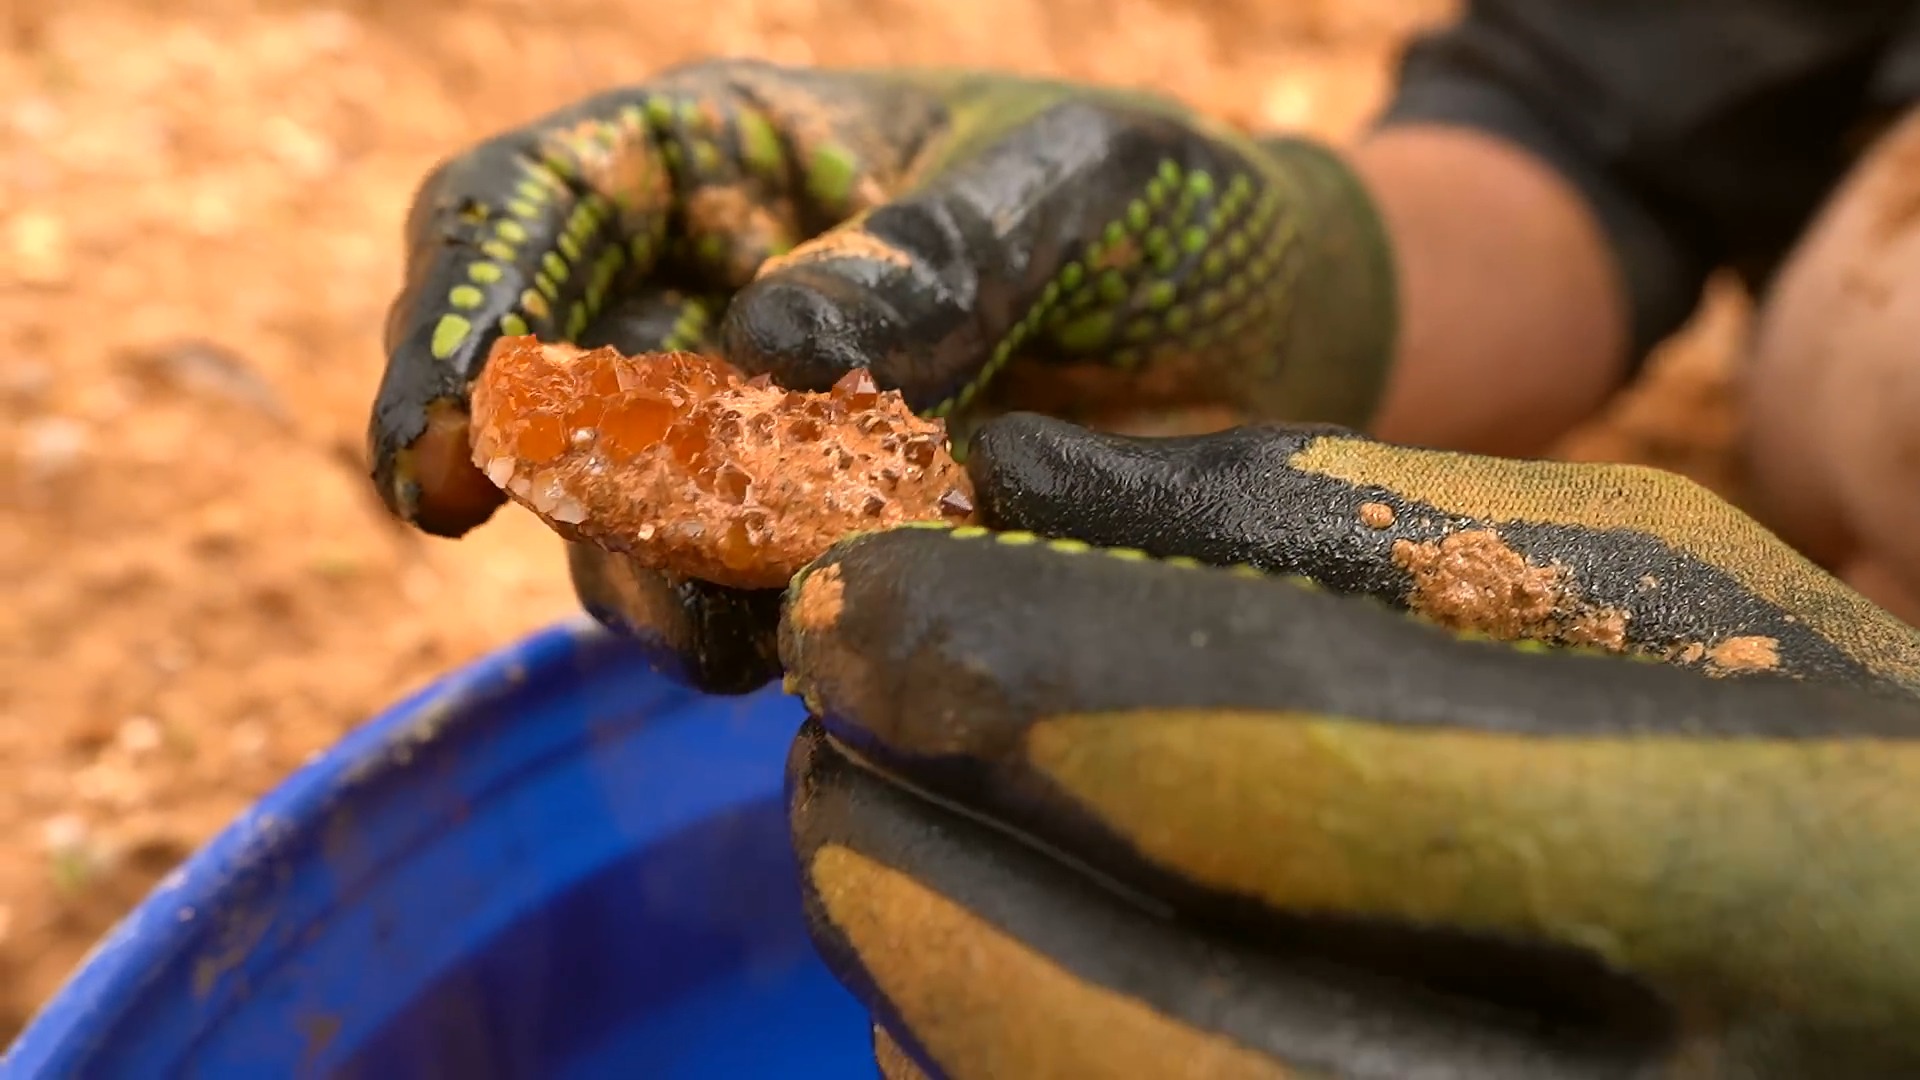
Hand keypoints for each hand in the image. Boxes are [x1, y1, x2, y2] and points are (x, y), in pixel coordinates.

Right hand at [364, 58, 1395, 692]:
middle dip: (567, 489)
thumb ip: (939, 252)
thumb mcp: (1078, 183)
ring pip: (620, 522)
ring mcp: (746, 425)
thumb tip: (769, 352)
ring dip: (656, 582)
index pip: (521, 211)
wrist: (1273, 331)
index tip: (440, 467)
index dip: (451, 324)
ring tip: (746, 616)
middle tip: (654, 561)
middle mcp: (702, 290)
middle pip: (539, 389)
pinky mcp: (806, 538)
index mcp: (722, 156)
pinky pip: (724, 596)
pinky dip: (748, 624)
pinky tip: (819, 627)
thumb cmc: (1163, 209)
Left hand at [779, 415, 1919, 1078]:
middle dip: (932, 885)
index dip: (1030, 678)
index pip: (1303, 755)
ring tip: (870, 858)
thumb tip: (1021, 488)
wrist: (1892, 959)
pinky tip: (955, 999)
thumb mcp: (1645, 586)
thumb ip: (1343, 523)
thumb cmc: (1798, 741)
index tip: (851, 609)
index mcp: (1773, 863)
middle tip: (817, 763)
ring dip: (942, 1006)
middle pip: (1175, 1030)